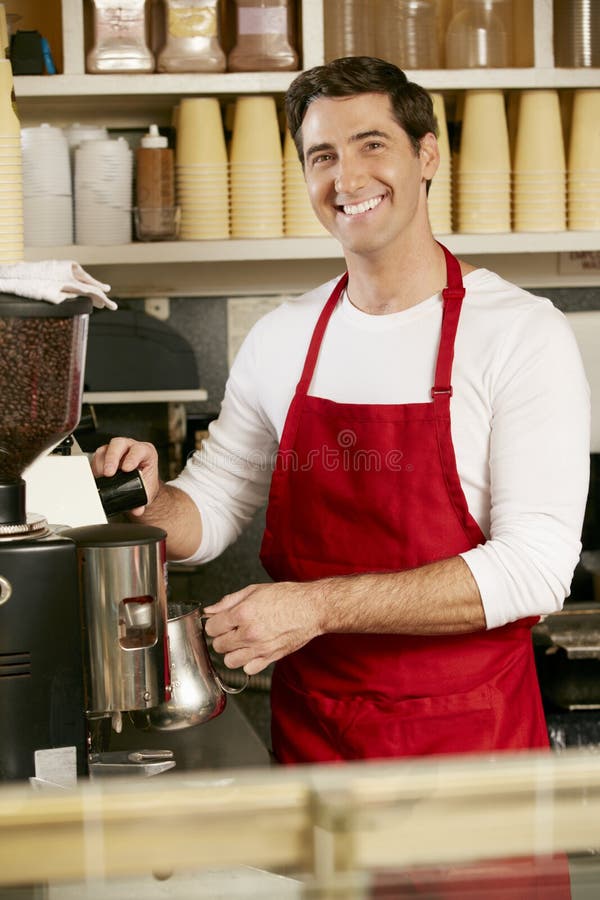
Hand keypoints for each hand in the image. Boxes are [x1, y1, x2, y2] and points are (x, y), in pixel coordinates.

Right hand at [91, 437, 159, 515]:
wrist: (140, 484)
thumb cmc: (145, 482)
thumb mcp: (147, 491)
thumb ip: (142, 501)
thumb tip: (137, 509)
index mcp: (145, 452)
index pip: (139, 449)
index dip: (133, 457)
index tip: (127, 468)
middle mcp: (130, 447)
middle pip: (119, 444)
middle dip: (112, 458)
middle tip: (109, 473)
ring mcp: (116, 450)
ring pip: (105, 449)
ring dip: (101, 463)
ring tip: (102, 476)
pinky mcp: (104, 456)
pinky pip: (96, 458)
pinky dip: (95, 467)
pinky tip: (97, 477)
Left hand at [203, 581, 323, 675]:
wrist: (312, 608)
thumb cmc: (286, 597)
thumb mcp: (254, 590)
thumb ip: (228, 601)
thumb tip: (209, 610)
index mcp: (242, 613)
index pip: (211, 628)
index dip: (214, 623)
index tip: (220, 622)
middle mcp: (249, 633)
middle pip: (218, 646)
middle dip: (222, 637)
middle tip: (232, 630)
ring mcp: (260, 648)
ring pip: (229, 661)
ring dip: (232, 652)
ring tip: (241, 641)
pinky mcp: (270, 658)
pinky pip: (248, 669)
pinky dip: (248, 662)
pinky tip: (253, 650)